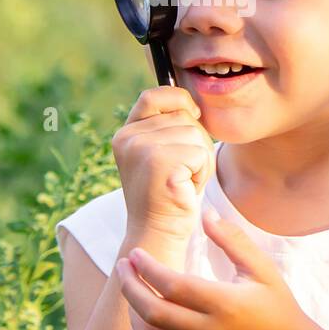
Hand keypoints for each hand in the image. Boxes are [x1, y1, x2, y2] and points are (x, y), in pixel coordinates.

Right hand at [112, 85, 215, 243]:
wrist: (158, 233)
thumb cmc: (168, 194)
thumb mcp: (160, 154)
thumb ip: (167, 128)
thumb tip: (193, 105)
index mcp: (126, 134)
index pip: (152, 96)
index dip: (178, 99)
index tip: (193, 115)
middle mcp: (129, 138)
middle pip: (183, 117)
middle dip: (196, 141)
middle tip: (183, 171)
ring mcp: (142, 149)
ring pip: (195, 134)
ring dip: (201, 159)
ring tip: (184, 180)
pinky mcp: (160, 163)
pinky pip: (201, 152)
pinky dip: (202, 171)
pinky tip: (186, 188)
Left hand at [115, 208, 328, 329]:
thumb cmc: (278, 308)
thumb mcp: (262, 270)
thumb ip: (233, 240)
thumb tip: (205, 214)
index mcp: (224, 304)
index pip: (171, 284)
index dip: (147, 267)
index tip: (136, 254)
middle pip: (151, 311)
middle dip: (129, 286)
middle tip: (123, 267)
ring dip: (132, 313)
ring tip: (132, 292)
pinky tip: (140, 324)